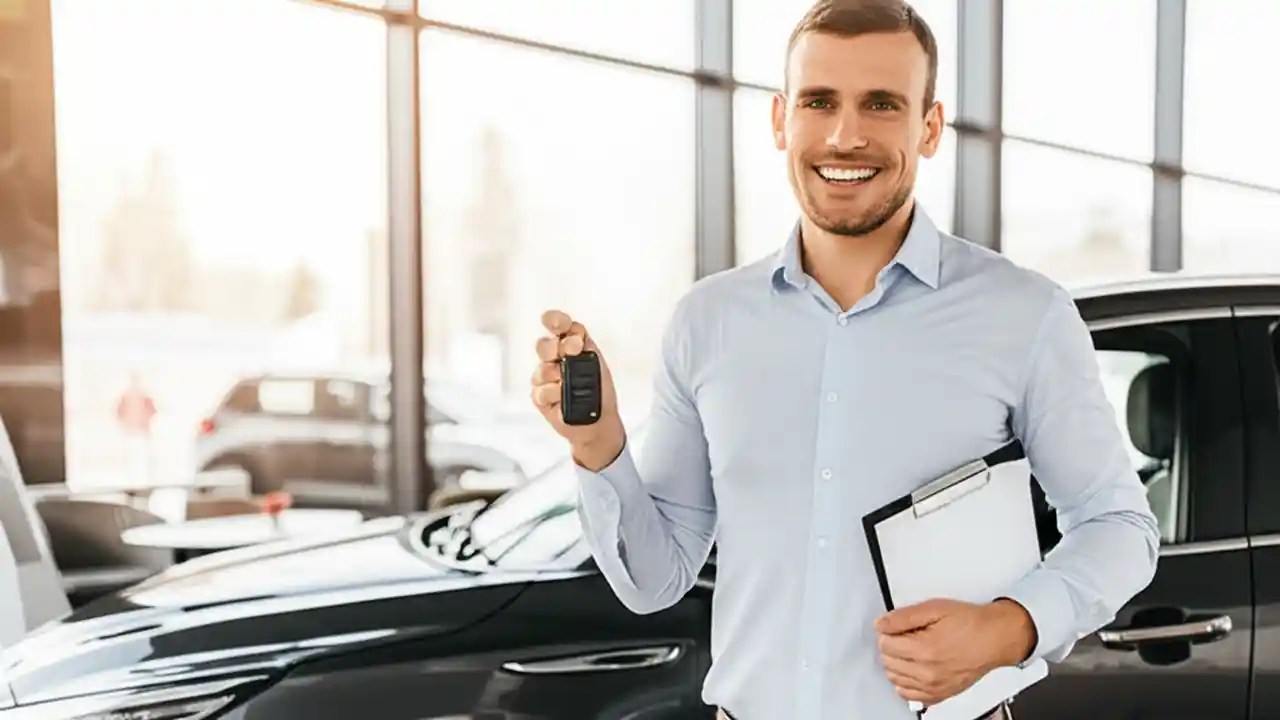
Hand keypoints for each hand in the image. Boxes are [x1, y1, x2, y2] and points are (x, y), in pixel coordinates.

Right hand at [531, 309, 625, 470]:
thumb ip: (585, 348)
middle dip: (555, 347)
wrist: (598, 422)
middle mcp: (555, 359)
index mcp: (571, 346)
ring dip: (558, 377)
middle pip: (544, 345)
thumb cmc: (600, 391)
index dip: (555, 321)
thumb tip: (573, 339)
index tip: (555, 322)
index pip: (559, 327)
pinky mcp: (539, 396)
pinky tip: (562, 399)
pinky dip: (554, 395)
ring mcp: (545, 378)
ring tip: (570, 387)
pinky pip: (541, 391)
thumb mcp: (597, 364)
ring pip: (542, 369)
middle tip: (573, 351)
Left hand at [874, 598, 1035, 706]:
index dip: (888, 632)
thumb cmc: (971, 623)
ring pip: (895, 679)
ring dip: (896, 664)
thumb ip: (904, 617)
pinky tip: (913, 669)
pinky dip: (905, 683)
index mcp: (925, 650)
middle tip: (904, 636)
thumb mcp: (934, 608)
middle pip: (888, 662)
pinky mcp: (940, 694)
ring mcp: (934, 687)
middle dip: (891, 647)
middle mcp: (928, 672)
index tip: (895, 627)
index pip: (885, 645)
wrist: (995, 638)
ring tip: (910, 650)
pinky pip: (909, 695)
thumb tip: (882, 624)